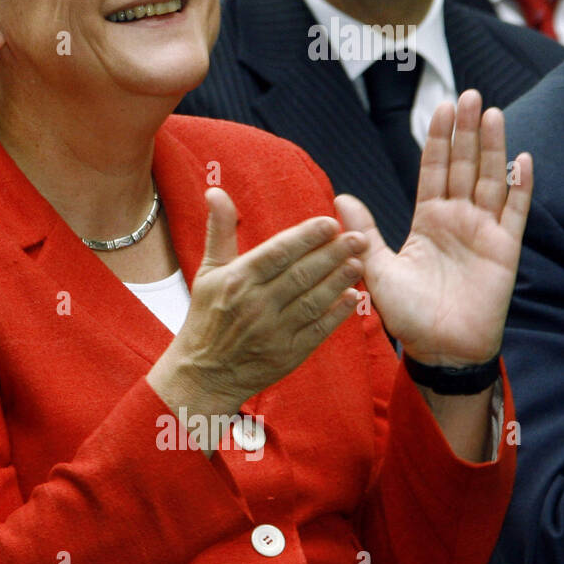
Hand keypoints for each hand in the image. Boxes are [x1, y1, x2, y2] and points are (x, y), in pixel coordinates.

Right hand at [147, 188, 363, 424]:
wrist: (203, 372)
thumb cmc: (206, 315)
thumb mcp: (207, 271)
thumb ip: (219, 230)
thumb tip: (215, 191)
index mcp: (236, 280)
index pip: (277, 253)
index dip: (305, 237)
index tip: (329, 222)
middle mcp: (255, 305)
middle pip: (300, 274)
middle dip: (331, 254)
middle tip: (358, 237)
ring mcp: (273, 331)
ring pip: (313, 300)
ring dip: (339, 280)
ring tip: (360, 261)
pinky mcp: (287, 354)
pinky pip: (317, 329)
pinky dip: (336, 313)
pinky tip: (352, 296)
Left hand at [334, 90, 531, 366]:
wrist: (438, 349)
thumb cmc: (407, 313)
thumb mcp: (377, 268)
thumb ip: (364, 232)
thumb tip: (340, 197)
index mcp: (427, 220)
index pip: (433, 171)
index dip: (438, 140)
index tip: (439, 108)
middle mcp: (457, 220)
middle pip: (464, 166)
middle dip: (465, 131)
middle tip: (467, 95)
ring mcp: (483, 232)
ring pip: (490, 180)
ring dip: (491, 147)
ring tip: (490, 112)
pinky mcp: (504, 250)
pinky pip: (514, 213)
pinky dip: (520, 187)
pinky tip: (522, 160)